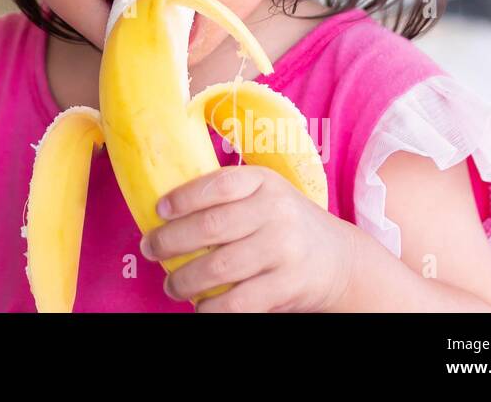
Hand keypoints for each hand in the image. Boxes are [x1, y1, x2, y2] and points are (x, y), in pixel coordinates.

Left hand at [139, 165, 354, 311]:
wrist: (340, 260)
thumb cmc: (285, 224)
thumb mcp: (265, 195)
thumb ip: (228, 197)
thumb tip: (166, 211)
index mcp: (264, 182)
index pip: (218, 185)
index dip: (183, 198)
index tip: (158, 211)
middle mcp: (276, 212)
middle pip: (210, 227)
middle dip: (170, 241)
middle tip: (150, 249)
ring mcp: (283, 250)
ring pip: (219, 268)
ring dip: (185, 280)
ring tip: (172, 285)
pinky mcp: (287, 285)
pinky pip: (238, 301)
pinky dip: (211, 308)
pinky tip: (200, 307)